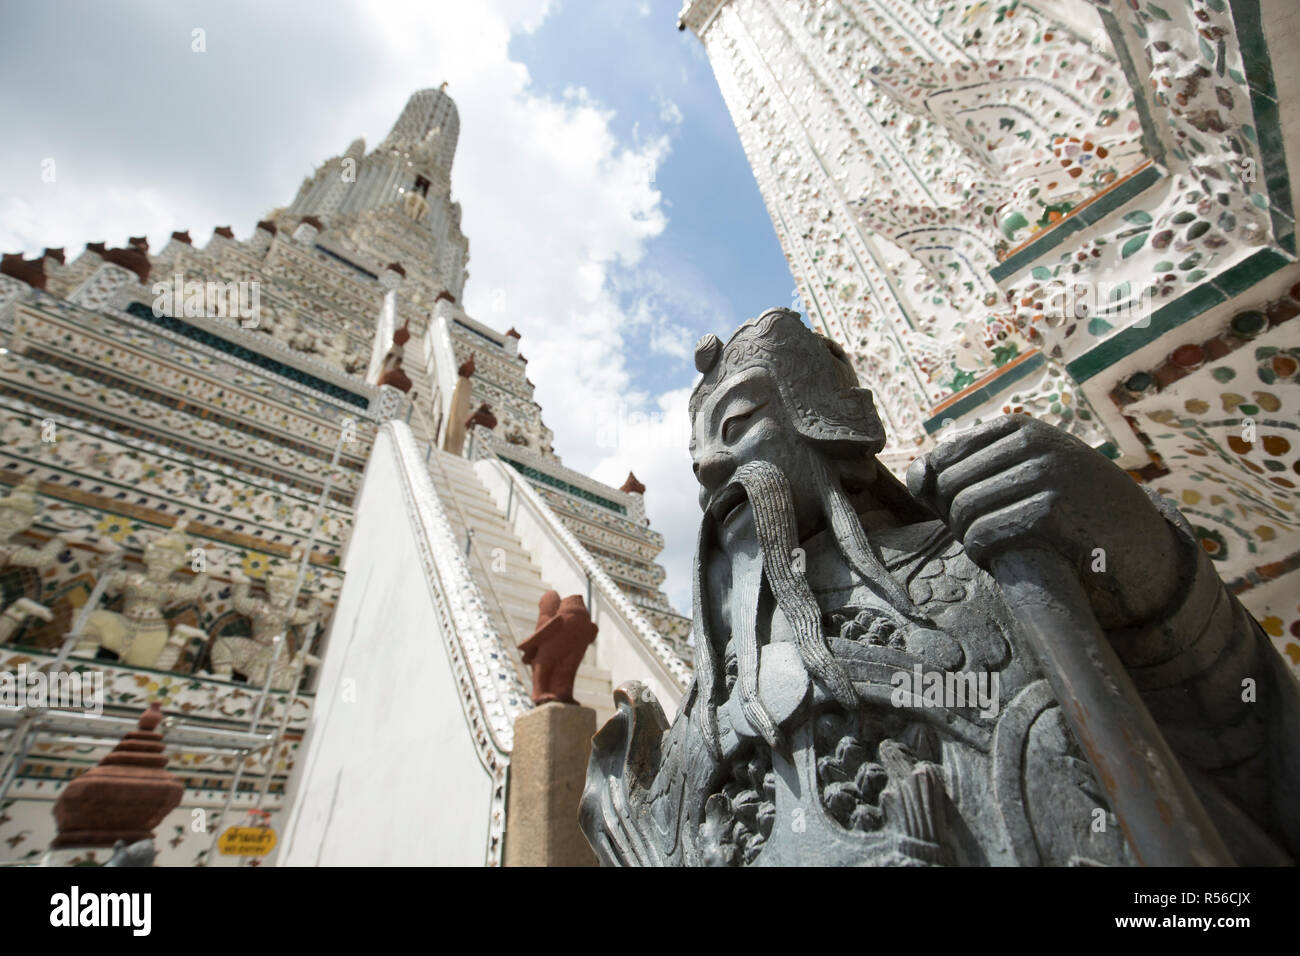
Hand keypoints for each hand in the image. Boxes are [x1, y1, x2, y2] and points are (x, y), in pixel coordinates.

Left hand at [906, 415, 1182, 629]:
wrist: (1139, 543)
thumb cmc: (1070, 510)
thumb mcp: (1022, 475)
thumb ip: (964, 471)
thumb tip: (914, 478)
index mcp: (1019, 428)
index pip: (942, 457)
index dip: (944, 494)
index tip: (973, 509)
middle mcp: (1032, 444)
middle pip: (949, 486)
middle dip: (959, 518)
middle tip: (993, 532)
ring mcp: (1044, 475)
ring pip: (963, 512)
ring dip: (973, 540)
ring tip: (1005, 543)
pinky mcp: (1051, 513)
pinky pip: (984, 536)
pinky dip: (986, 556)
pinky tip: (1011, 557)